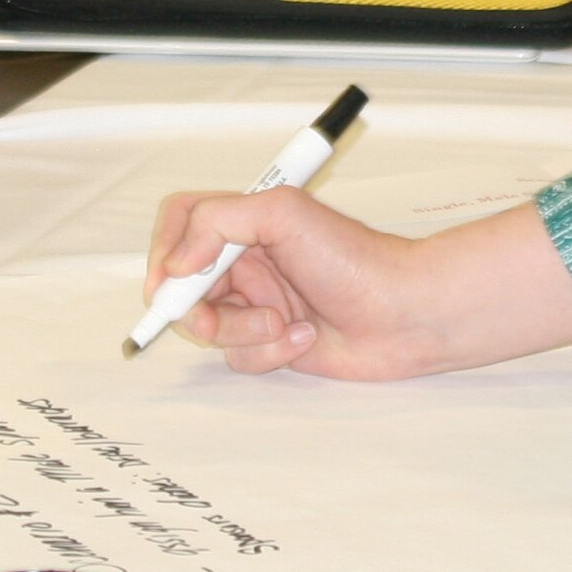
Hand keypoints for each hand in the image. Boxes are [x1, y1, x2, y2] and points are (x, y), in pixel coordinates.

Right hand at [141, 191, 571, 378]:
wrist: (405, 313)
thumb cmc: (356, 257)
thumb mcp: (283, 215)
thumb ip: (217, 223)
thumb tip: (175, 263)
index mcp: (245, 221)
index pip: (181, 223)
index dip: (165, 252)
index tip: (169, 282)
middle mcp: (246, 259)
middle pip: (184, 285)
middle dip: (196, 308)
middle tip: (212, 319)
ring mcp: (258, 301)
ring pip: (210, 327)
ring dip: (243, 330)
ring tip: (284, 322)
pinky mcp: (273, 340)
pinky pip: (240, 357)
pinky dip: (267, 351)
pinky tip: (305, 339)